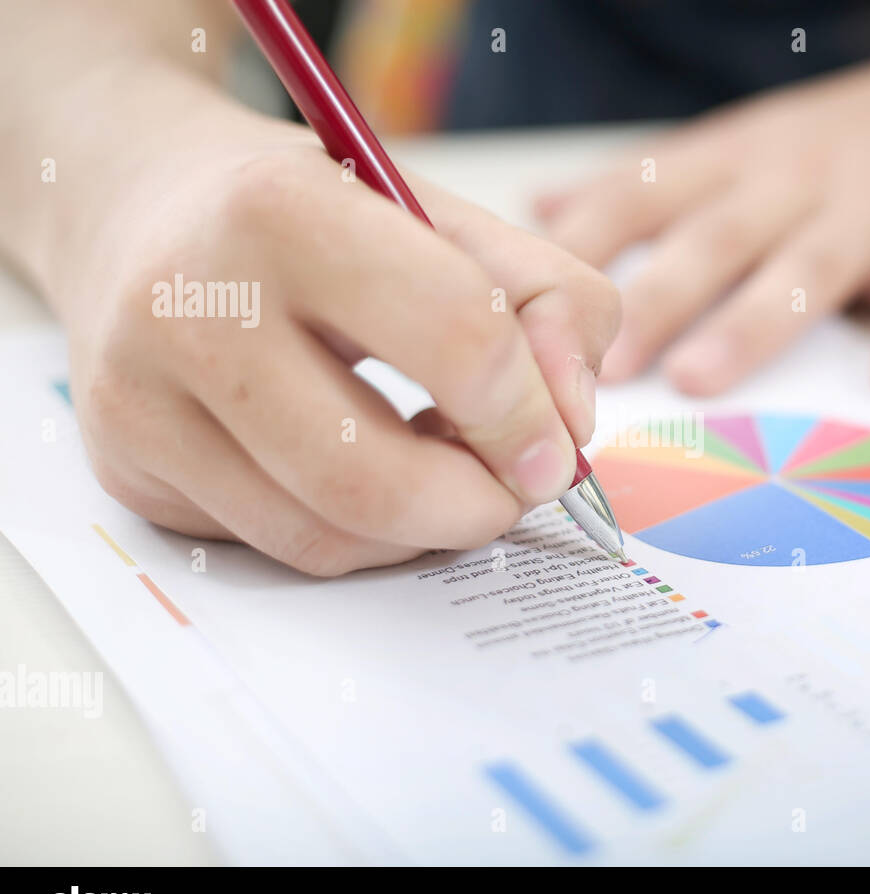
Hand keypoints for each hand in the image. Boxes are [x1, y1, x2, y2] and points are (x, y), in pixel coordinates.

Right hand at [62, 102, 618, 575]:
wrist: (138, 206)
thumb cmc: (312, 212)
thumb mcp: (443, 215)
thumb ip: (549, 298)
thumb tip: (573, 421)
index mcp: (282, 213)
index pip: (456, 342)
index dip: (530, 414)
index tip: (555, 443)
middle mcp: (189, 308)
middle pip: (375, 480)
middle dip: (477, 507)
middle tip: (511, 487)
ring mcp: (141, 401)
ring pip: (325, 538)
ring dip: (419, 529)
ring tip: (441, 466)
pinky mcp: (130, 469)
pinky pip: (276, 546)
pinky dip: (353, 531)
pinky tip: (363, 466)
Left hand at [537, 24, 869, 396]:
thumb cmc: (845, 142)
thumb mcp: (742, 143)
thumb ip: (649, 183)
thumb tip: (543, 206)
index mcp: (737, 159)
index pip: (644, 194)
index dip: (584, 245)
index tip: (531, 302)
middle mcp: (795, 178)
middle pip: (714, 238)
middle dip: (653, 298)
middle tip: (601, 367)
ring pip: (805, 265)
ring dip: (750, 323)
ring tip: (698, 378)